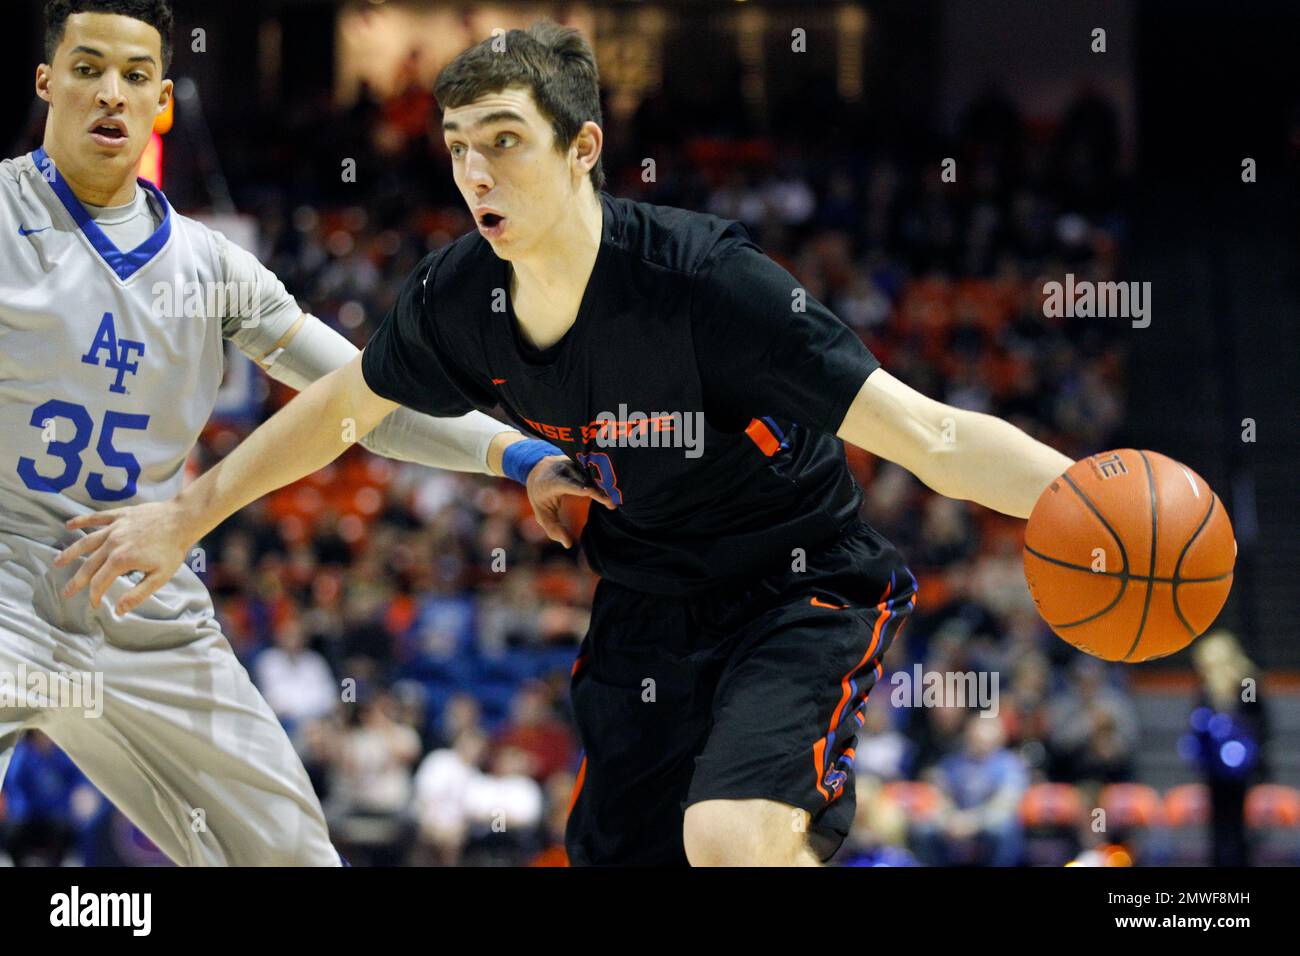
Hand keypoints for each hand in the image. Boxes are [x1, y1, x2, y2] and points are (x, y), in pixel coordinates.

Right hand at [53, 500, 196, 614]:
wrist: (182, 520)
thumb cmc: (173, 550)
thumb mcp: (160, 577)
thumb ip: (138, 594)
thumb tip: (119, 611)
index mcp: (121, 560)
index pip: (99, 582)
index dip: (95, 595)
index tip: (94, 604)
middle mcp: (112, 544)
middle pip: (88, 565)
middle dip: (76, 581)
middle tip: (66, 592)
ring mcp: (115, 528)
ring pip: (86, 542)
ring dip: (70, 553)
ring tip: (57, 562)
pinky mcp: (120, 516)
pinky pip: (97, 518)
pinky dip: (81, 521)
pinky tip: (69, 525)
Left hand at [527, 455, 614, 548]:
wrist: (539, 469)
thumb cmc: (541, 496)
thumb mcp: (542, 514)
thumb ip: (553, 530)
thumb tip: (568, 545)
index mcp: (551, 482)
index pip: (566, 484)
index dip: (578, 487)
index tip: (590, 492)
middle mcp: (563, 469)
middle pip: (583, 480)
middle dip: (598, 491)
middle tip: (612, 505)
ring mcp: (574, 462)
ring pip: (591, 473)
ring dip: (604, 486)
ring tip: (614, 501)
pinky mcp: (582, 460)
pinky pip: (594, 469)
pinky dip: (604, 479)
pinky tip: (614, 490)